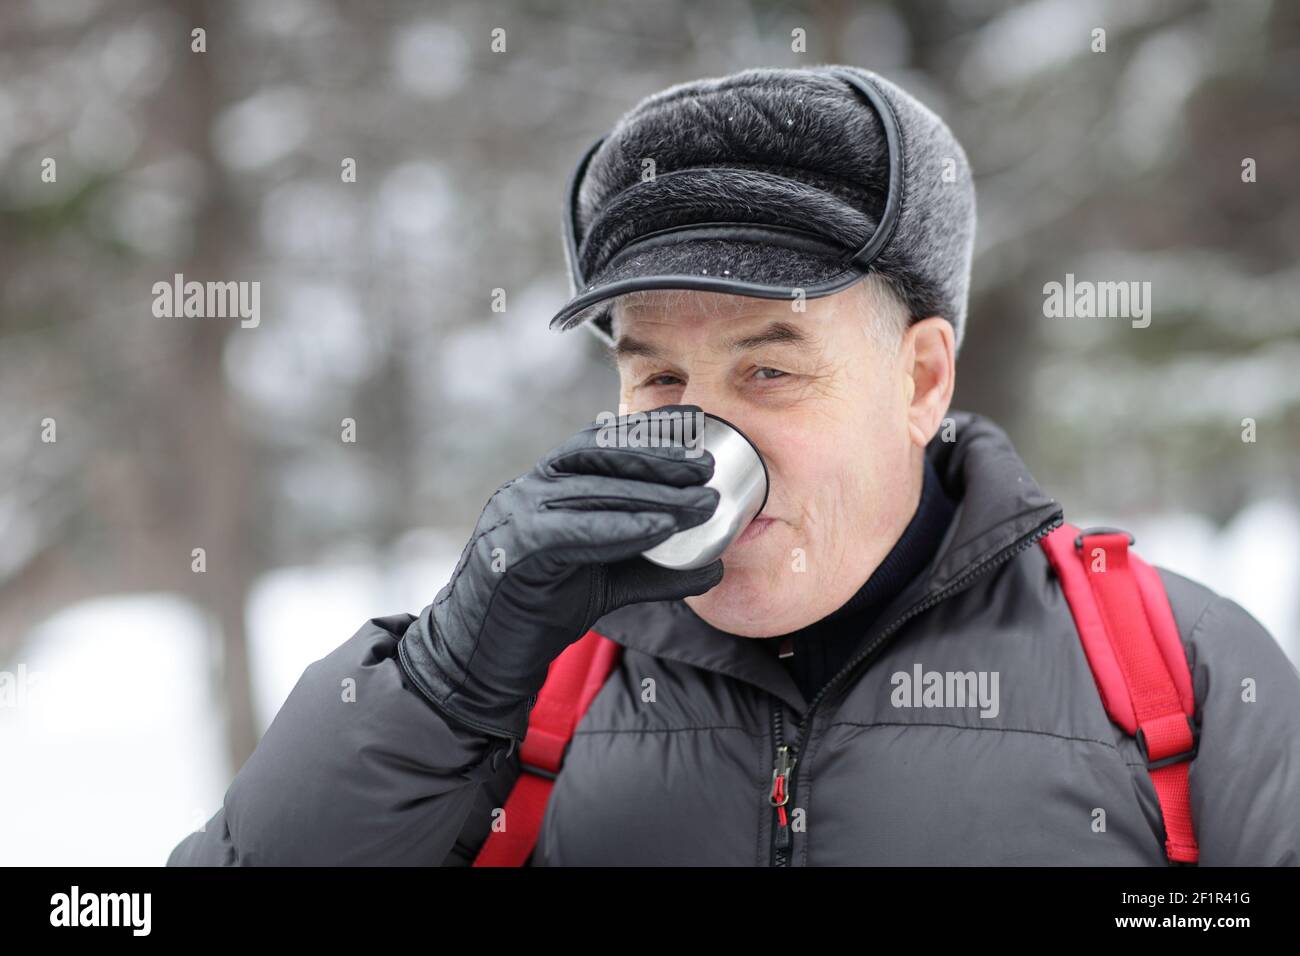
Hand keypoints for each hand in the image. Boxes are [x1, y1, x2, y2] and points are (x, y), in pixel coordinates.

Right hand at [397, 405, 723, 741]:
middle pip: (598, 454)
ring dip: (652, 492)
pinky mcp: (513, 548)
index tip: (697, 422)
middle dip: (657, 454)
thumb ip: (655, 569)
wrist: (480, 658)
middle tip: (707, 465)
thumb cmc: (540, 612)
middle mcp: (528, 489)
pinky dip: (620, 528)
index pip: (600, 441)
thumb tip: (714, 566)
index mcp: (546, 485)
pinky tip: (661, 529)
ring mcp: (515, 513)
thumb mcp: (608, 583)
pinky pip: (572, 530)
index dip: (650, 429)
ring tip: (698, 500)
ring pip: (591, 490)